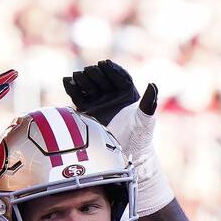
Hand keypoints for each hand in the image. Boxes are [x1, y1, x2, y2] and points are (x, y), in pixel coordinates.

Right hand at [63, 59, 172, 214]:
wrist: (126, 155)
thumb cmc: (140, 138)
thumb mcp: (146, 120)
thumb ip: (149, 104)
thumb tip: (154, 85)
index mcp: (128, 94)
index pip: (120, 78)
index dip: (113, 70)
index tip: (105, 64)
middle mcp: (113, 96)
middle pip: (103, 80)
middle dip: (96, 75)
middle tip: (89, 71)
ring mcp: (100, 102)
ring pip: (90, 87)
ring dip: (83, 80)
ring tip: (77, 76)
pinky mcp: (88, 111)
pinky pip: (79, 96)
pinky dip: (73, 89)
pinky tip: (67, 82)